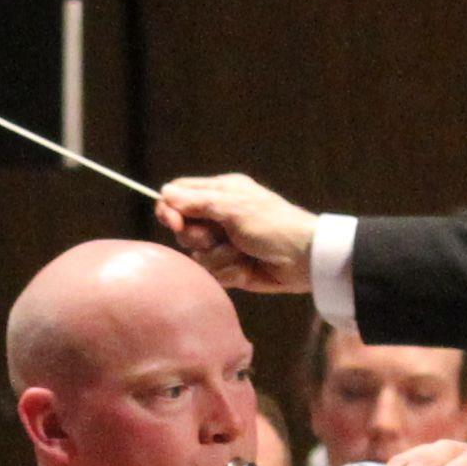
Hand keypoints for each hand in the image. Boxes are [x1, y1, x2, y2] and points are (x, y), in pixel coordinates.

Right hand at [156, 173, 320, 292]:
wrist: (303, 260)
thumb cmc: (273, 225)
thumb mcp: (233, 208)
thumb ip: (197, 202)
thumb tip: (164, 193)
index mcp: (219, 192)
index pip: (178, 194)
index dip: (170, 209)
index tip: (173, 222)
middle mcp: (218, 216)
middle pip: (183, 228)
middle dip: (198, 237)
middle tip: (216, 238)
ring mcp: (223, 243)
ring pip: (197, 255)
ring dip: (219, 257)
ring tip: (241, 253)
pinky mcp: (229, 268)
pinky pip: (212, 273)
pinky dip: (229, 272)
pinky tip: (247, 268)